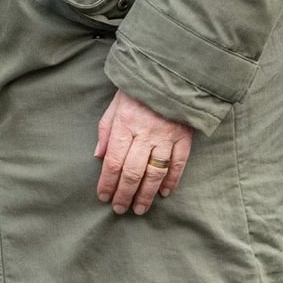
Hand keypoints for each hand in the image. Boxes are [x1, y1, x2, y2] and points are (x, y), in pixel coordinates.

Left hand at [94, 93, 195, 214]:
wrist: (169, 73)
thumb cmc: (137, 90)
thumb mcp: (114, 105)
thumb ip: (106, 131)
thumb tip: (99, 157)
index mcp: (125, 125)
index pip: (113, 162)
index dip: (107, 183)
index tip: (103, 197)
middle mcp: (145, 134)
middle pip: (133, 172)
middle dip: (125, 194)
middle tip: (120, 209)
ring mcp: (166, 136)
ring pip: (155, 173)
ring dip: (146, 194)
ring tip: (139, 209)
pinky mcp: (184, 137)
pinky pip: (178, 164)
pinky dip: (171, 181)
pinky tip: (164, 193)